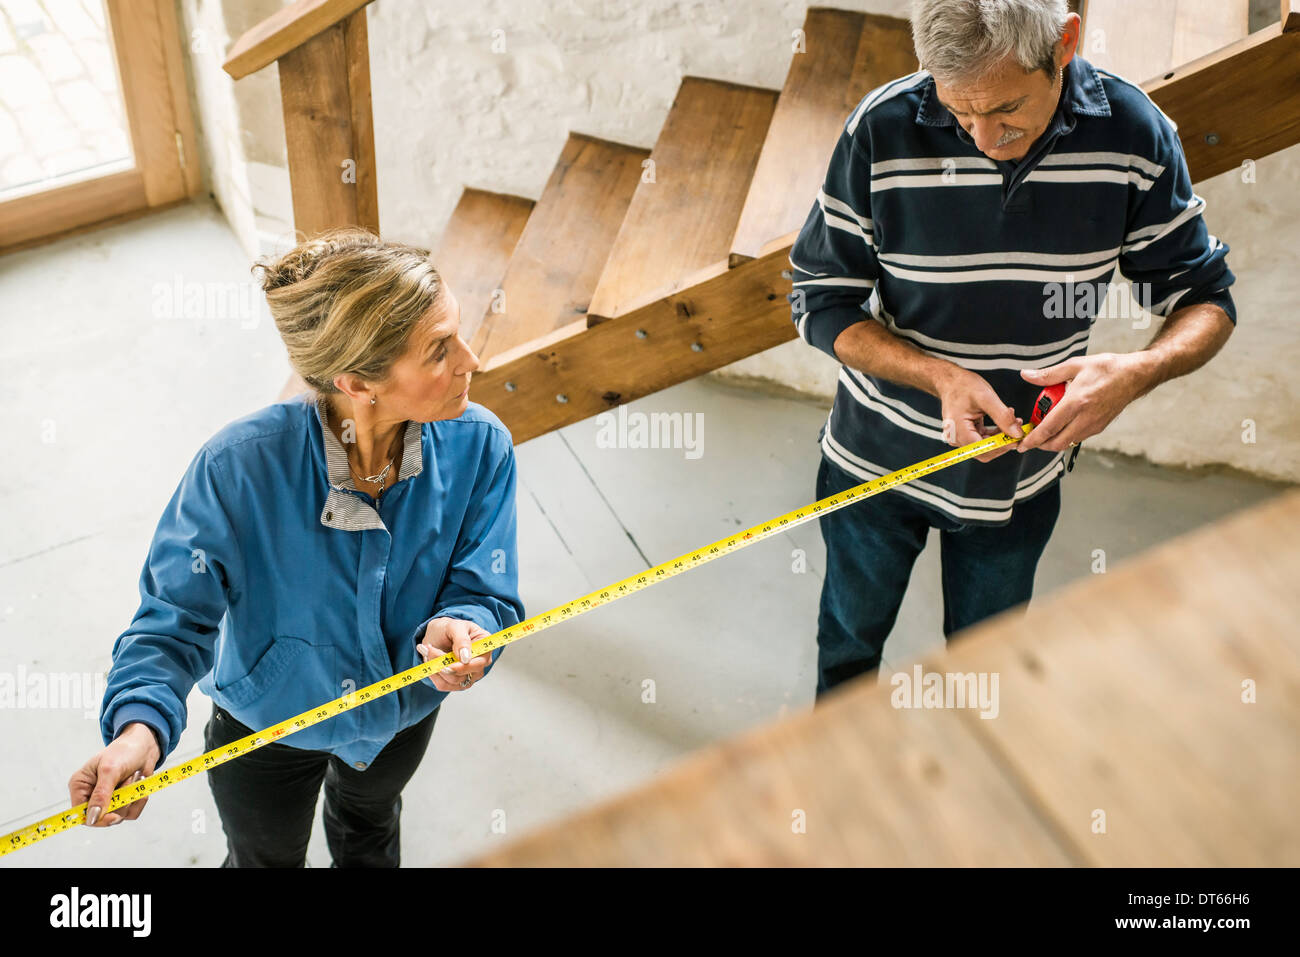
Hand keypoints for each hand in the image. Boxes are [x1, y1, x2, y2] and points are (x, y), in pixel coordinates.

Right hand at [69, 722, 160, 826]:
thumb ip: (101, 794)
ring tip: (133, 776)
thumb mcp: (110, 770)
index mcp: (80, 786)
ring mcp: (108, 800)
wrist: (145, 745)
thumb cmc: (124, 751)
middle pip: (102, 818)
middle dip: (120, 802)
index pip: (81, 814)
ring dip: (131, 797)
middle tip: (128, 780)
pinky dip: (139, 800)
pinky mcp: (122, 802)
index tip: (114, 816)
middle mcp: (91, 795)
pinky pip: (131, 813)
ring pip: (119, 815)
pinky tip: (139, 783)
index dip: (96, 819)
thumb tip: (92, 818)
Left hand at [417, 617, 491, 691]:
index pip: (479, 662)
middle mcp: (481, 662)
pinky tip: (430, 661)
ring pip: (453, 680)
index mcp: (485, 646)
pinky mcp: (458, 683)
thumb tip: (466, 658)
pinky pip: (444, 685)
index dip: (463, 665)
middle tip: (429, 650)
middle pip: (466, 674)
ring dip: (436, 666)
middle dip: (444, 664)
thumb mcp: (454, 627)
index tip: (446, 662)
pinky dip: (433, 673)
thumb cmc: (449, 629)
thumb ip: (462, 640)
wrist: (438, 635)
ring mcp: (471, 674)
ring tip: (428, 650)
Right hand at [935, 366, 1024, 462]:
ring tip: (1012, 421)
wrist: (951, 381)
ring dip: (1001, 436)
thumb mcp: (986, 398)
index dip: (1002, 446)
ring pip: (986, 446)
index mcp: (958, 430)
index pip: (983, 449)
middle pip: (985, 451)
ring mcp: (959, 438)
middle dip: (1003, 441)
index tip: (1017, 438)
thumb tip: (1016, 433)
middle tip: (1017, 428)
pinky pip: (983, 440)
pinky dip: (995, 433)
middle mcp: (956, 438)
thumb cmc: (963, 386)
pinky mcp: (964, 435)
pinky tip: (1003, 422)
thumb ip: (1002, 417)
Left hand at [1017, 353, 1145, 452]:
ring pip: (1068, 442)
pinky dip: (1066, 436)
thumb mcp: (1075, 365)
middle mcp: (1085, 418)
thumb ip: (1048, 374)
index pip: (1049, 428)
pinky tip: (1061, 426)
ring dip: (1053, 441)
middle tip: (1030, 440)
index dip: (1033, 439)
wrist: (1134, 375)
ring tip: (1043, 432)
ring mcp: (1094, 425)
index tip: (1022, 444)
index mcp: (1076, 403)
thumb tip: (1027, 375)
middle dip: (1040, 445)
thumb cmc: (1107, 368)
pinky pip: (1078, 437)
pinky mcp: (1100, 427)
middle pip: (1057, 442)